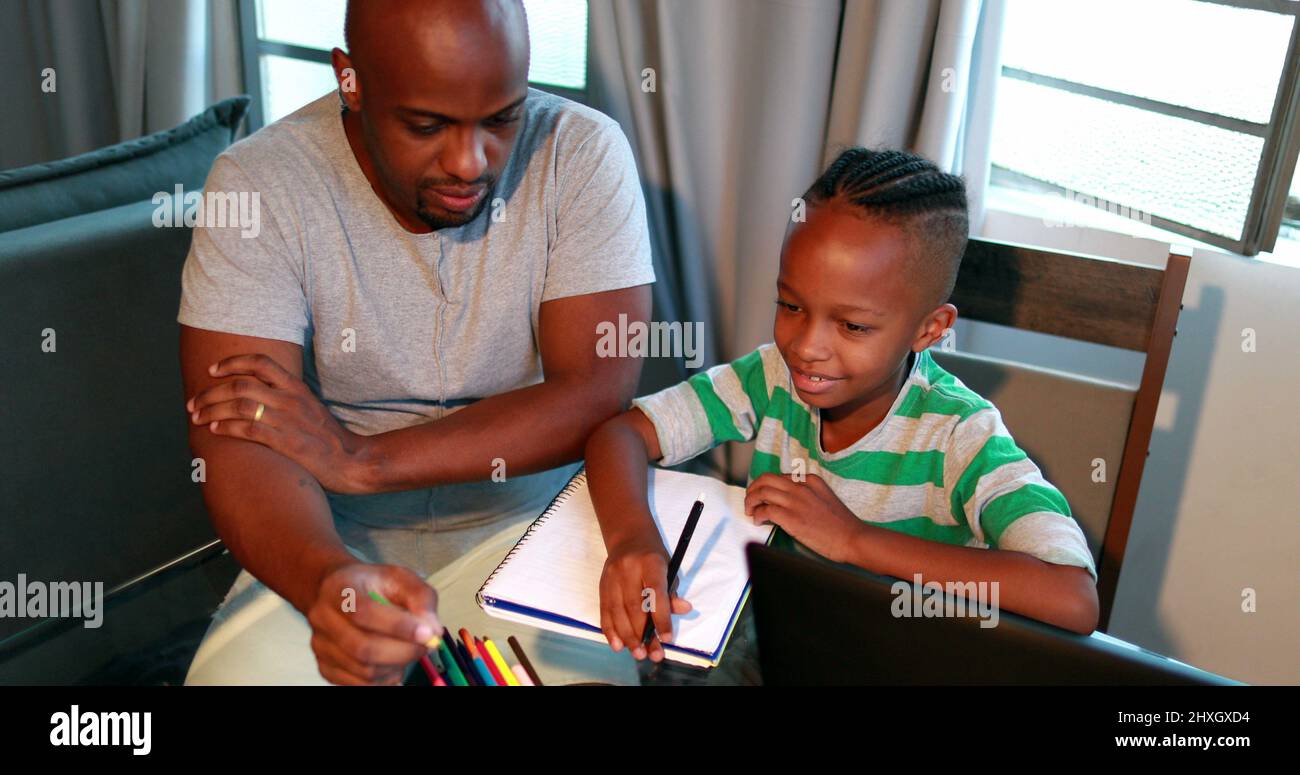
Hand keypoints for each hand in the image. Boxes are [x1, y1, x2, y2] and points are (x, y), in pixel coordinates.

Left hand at [187, 354, 371, 493]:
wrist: (352, 461)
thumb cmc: (328, 438)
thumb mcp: (310, 408)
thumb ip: (286, 399)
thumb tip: (256, 396)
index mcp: (297, 388)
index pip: (261, 362)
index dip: (232, 362)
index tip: (212, 370)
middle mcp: (290, 400)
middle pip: (241, 384)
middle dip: (210, 392)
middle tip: (194, 403)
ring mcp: (288, 421)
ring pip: (240, 405)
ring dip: (212, 410)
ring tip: (197, 418)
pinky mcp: (287, 443)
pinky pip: (249, 429)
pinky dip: (227, 427)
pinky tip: (215, 430)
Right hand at [305, 562, 442, 685]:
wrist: (341, 593)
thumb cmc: (374, 585)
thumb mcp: (402, 578)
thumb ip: (421, 599)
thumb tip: (432, 631)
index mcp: (339, 588)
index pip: (364, 612)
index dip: (398, 626)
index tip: (427, 633)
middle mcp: (322, 618)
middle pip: (363, 648)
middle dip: (404, 652)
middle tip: (427, 646)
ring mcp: (321, 645)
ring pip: (364, 671)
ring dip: (397, 666)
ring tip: (409, 651)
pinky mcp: (325, 667)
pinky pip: (359, 684)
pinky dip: (385, 680)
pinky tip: (394, 665)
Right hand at [598, 535, 692, 661]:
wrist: (628, 537)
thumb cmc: (652, 557)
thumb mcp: (668, 569)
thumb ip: (672, 592)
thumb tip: (684, 610)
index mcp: (650, 563)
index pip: (655, 594)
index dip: (661, 618)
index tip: (667, 639)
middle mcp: (628, 570)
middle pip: (634, 606)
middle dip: (642, 634)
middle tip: (651, 654)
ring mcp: (612, 577)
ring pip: (617, 612)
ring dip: (627, 637)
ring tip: (637, 654)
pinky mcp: (601, 585)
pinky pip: (604, 611)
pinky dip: (610, 631)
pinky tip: (617, 645)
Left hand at [744, 473, 863, 562]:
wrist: (852, 538)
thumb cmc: (841, 524)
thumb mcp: (824, 498)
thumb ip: (807, 494)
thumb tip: (787, 500)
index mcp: (810, 480)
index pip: (779, 477)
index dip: (765, 486)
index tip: (761, 495)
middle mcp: (801, 486)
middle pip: (766, 479)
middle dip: (753, 489)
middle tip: (750, 501)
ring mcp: (796, 501)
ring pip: (761, 492)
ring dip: (751, 502)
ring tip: (751, 511)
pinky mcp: (791, 517)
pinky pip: (765, 510)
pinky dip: (757, 515)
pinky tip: (758, 521)